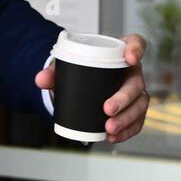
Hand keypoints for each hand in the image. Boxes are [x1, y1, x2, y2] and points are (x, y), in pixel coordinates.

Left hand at [34, 32, 149, 143]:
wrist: (81, 87)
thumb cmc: (80, 72)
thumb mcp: (66, 69)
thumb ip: (53, 72)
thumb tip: (41, 79)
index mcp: (120, 55)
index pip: (136, 43)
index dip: (137, 48)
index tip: (129, 58)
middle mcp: (132, 73)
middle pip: (136, 83)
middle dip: (123, 98)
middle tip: (107, 109)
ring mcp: (135, 93)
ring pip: (139, 105)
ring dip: (126, 118)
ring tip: (109, 128)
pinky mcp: (134, 111)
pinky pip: (136, 122)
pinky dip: (126, 131)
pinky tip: (113, 137)